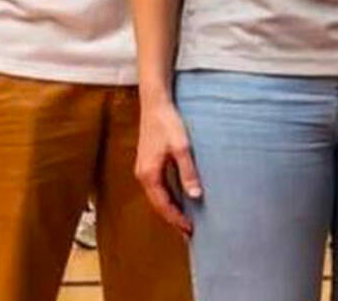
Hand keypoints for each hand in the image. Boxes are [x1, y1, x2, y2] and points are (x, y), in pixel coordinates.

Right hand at [133, 100, 200, 234]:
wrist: (155, 105)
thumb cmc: (168, 124)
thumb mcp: (182, 148)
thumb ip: (188, 171)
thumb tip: (195, 195)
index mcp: (149, 175)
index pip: (163, 205)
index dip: (177, 219)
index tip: (190, 230)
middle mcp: (142, 175)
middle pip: (158, 205)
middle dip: (173, 219)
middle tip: (190, 233)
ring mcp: (143, 170)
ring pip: (157, 197)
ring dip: (170, 210)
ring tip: (186, 221)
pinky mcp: (148, 165)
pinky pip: (157, 188)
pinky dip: (168, 198)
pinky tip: (180, 201)